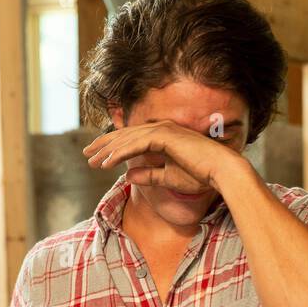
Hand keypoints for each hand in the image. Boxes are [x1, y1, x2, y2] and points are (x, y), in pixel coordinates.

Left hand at [82, 120, 245, 194]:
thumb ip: (148, 175)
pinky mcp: (164, 137)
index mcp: (163, 135)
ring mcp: (162, 130)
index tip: (98, 158)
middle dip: (104, 145)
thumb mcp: (168, 178)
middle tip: (86, 155)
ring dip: (108, 150)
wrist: (221, 172)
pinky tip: (107, 163)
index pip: (131, 139)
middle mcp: (161, 128)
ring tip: (92, 161)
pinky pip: (135, 145)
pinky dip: (120, 154)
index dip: (112, 148)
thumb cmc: (201, 175)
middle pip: (125, 135)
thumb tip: (127, 175)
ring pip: (127, 139)